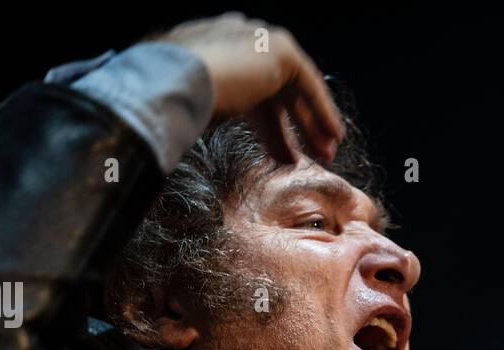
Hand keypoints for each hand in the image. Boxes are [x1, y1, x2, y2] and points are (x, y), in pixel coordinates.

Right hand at [151, 13, 343, 163]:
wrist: (173, 82)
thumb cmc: (170, 103)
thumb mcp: (195, 112)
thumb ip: (213, 119)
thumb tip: (204, 139)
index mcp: (211, 50)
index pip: (250, 92)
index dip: (269, 126)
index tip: (280, 154)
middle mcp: (236, 40)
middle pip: (276, 90)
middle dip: (295, 125)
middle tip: (310, 155)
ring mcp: (258, 40)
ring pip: (295, 87)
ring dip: (313, 122)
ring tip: (326, 153)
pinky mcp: (279, 49)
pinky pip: (308, 84)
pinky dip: (322, 110)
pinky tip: (333, 135)